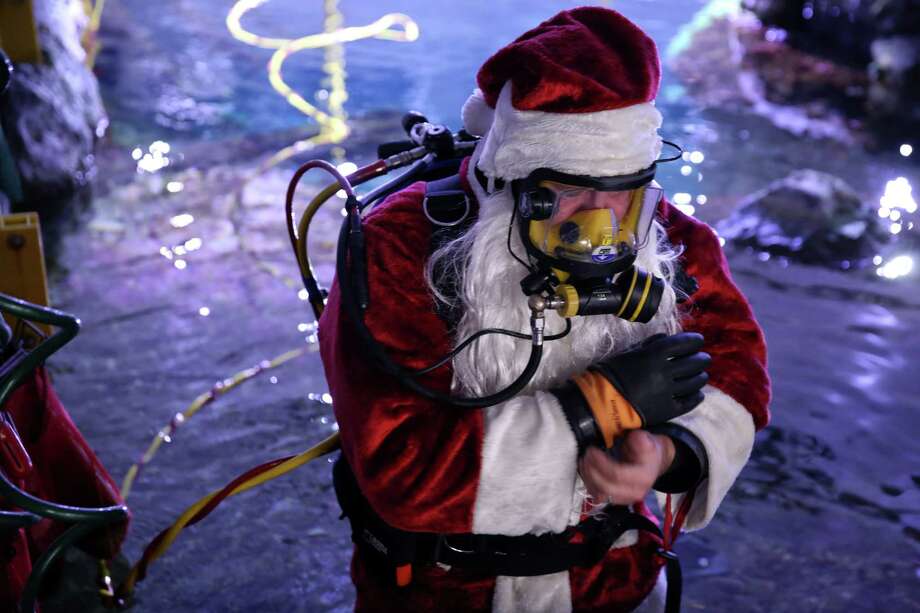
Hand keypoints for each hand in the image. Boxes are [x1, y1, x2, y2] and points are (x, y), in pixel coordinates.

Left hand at [579, 431, 674, 505]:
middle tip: (586, 455)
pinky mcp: (616, 500)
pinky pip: (597, 497)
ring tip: (585, 462)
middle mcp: (635, 492)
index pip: (617, 474)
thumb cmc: (648, 452)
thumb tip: (636, 438)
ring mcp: (625, 498)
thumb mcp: (648, 441)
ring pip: (600, 494)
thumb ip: (641, 440)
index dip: (600, 463)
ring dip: (588, 478)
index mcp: (643, 477)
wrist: (652, 463)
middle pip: (606, 487)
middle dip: (591, 470)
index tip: (592, 451)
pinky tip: (587, 472)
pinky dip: (589, 484)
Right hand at [594, 332, 710, 425]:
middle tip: (703, 358)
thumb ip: (650, 344)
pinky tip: (698, 393)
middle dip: (701, 359)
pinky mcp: (668, 410)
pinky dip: (696, 396)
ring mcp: (668, 392)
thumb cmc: (611, 372)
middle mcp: (665, 372)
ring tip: (701, 375)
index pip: (683, 344)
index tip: (698, 341)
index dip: (694, 341)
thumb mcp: (628, 352)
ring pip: (694, 382)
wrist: (602, 401)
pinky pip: (689, 402)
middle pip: (693, 363)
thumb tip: (667, 338)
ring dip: (701, 376)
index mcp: (654, 355)